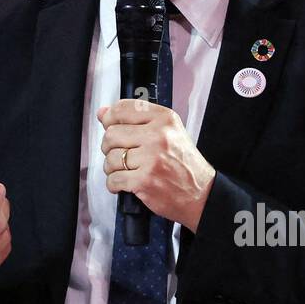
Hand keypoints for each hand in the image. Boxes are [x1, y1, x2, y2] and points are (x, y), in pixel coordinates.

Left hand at [99, 99, 215, 230]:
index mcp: (164, 119)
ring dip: (112, 167)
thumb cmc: (184, 164)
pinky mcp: (144, 180)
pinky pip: (113, 179)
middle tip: (120, 154)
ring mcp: (151, 159)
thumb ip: (136, 121)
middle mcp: (158, 136)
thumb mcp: (169, 133)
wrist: (202, 194)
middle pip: (112, 134)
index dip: (109, 117)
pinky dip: (114, 184)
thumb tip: (102, 113)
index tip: (108, 124)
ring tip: (125, 170)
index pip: (123, 108)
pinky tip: (124, 183)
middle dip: (109, 147)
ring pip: (110, 158)